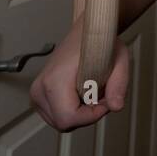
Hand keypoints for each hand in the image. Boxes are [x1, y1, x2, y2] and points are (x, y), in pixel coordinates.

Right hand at [30, 17, 129, 132]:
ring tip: (91, 91)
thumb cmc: (100, 43)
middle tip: (101, 94)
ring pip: (61, 122)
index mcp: (54, 80)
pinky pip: (57, 115)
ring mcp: (36, 93)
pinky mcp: (38, 96)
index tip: (105, 100)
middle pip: (64, 123)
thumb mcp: (120, 60)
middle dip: (87, 115)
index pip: (67, 118)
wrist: (85, 31)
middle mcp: (40, 88)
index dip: (91, 116)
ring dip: (80, 113)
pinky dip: (73, 110)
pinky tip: (82, 94)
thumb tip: (116, 106)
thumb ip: (119, 84)